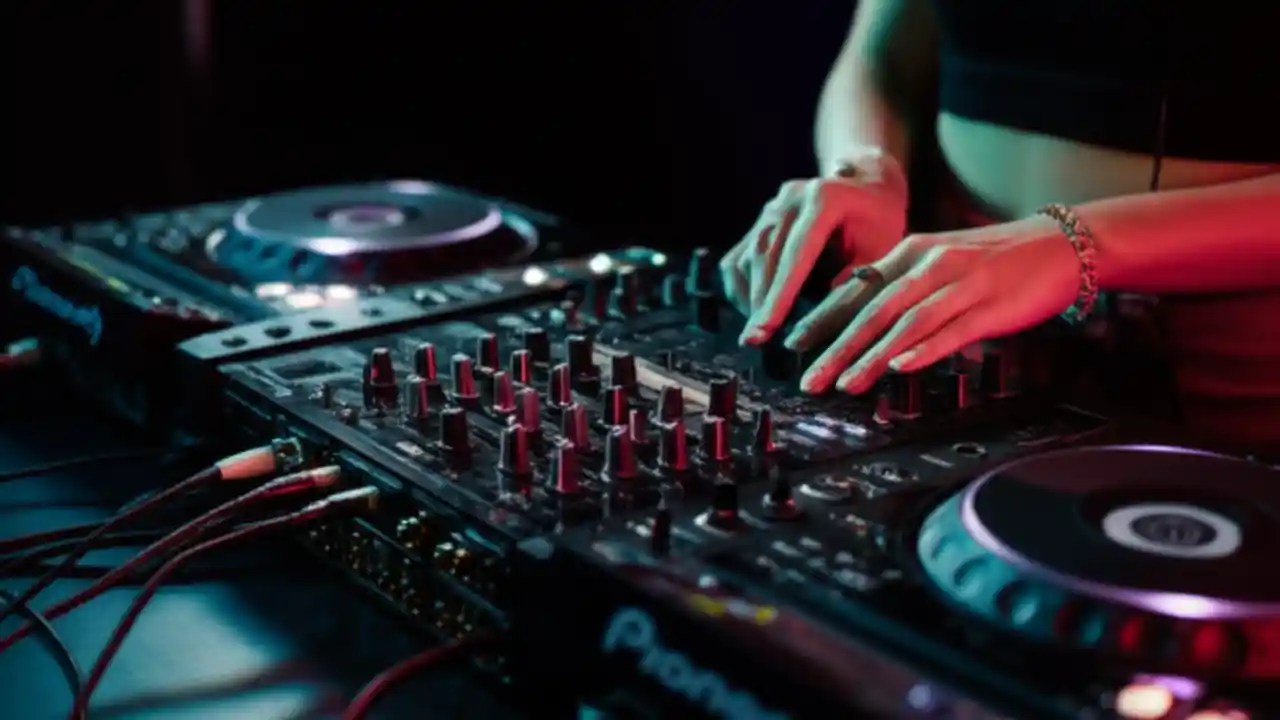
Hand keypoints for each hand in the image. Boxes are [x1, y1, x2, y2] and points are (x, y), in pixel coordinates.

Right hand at [719, 150, 908, 343]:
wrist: (866, 181)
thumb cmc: (880, 220)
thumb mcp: (884, 249)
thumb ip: (858, 279)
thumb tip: (825, 316)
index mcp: (825, 198)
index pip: (796, 252)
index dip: (779, 293)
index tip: (766, 328)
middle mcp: (791, 197)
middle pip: (765, 255)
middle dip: (759, 301)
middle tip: (756, 340)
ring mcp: (771, 206)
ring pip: (747, 258)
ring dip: (750, 296)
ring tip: (760, 329)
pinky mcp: (759, 220)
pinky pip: (739, 257)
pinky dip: (742, 287)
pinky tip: (755, 310)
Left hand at [782, 215, 1080, 393]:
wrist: (1062, 243)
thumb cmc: (996, 258)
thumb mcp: (938, 259)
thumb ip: (898, 281)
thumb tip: (852, 302)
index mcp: (911, 252)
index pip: (856, 289)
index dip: (823, 319)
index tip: (793, 344)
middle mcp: (930, 264)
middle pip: (872, 310)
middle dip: (835, 347)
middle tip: (809, 378)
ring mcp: (960, 285)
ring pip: (905, 324)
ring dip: (871, 356)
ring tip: (844, 383)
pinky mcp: (989, 306)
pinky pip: (950, 331)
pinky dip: (922, 350)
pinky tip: (899, 368)